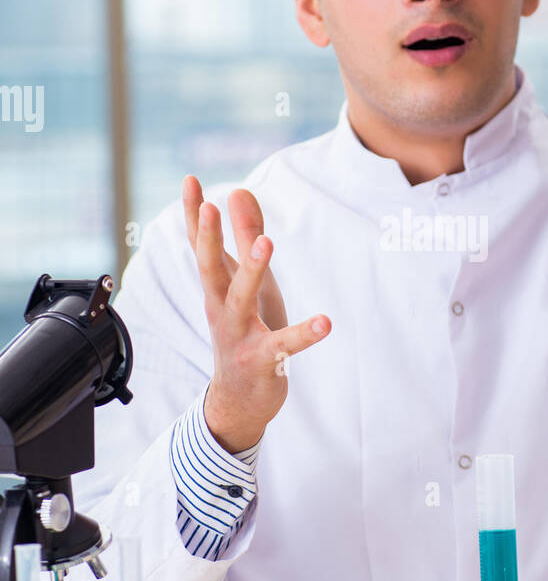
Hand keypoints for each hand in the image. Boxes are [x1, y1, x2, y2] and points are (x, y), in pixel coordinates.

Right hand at [182, 175, 330, 451]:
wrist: (238, 401)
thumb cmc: (245, 331)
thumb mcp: (248, 282)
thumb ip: (245, 238)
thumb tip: (238, 190)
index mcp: (216, 287)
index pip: (199, 246)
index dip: (192, 214)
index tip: (189, 179)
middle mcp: (221, 308)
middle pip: (209, 269)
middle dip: (207, 238)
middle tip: (209, 205)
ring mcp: (240, 335)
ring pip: (241, 300)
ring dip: (252, 270)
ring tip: (267, 242)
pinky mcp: (263, 360)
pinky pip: (284, 345)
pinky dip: (304, 334)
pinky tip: (326, 322)